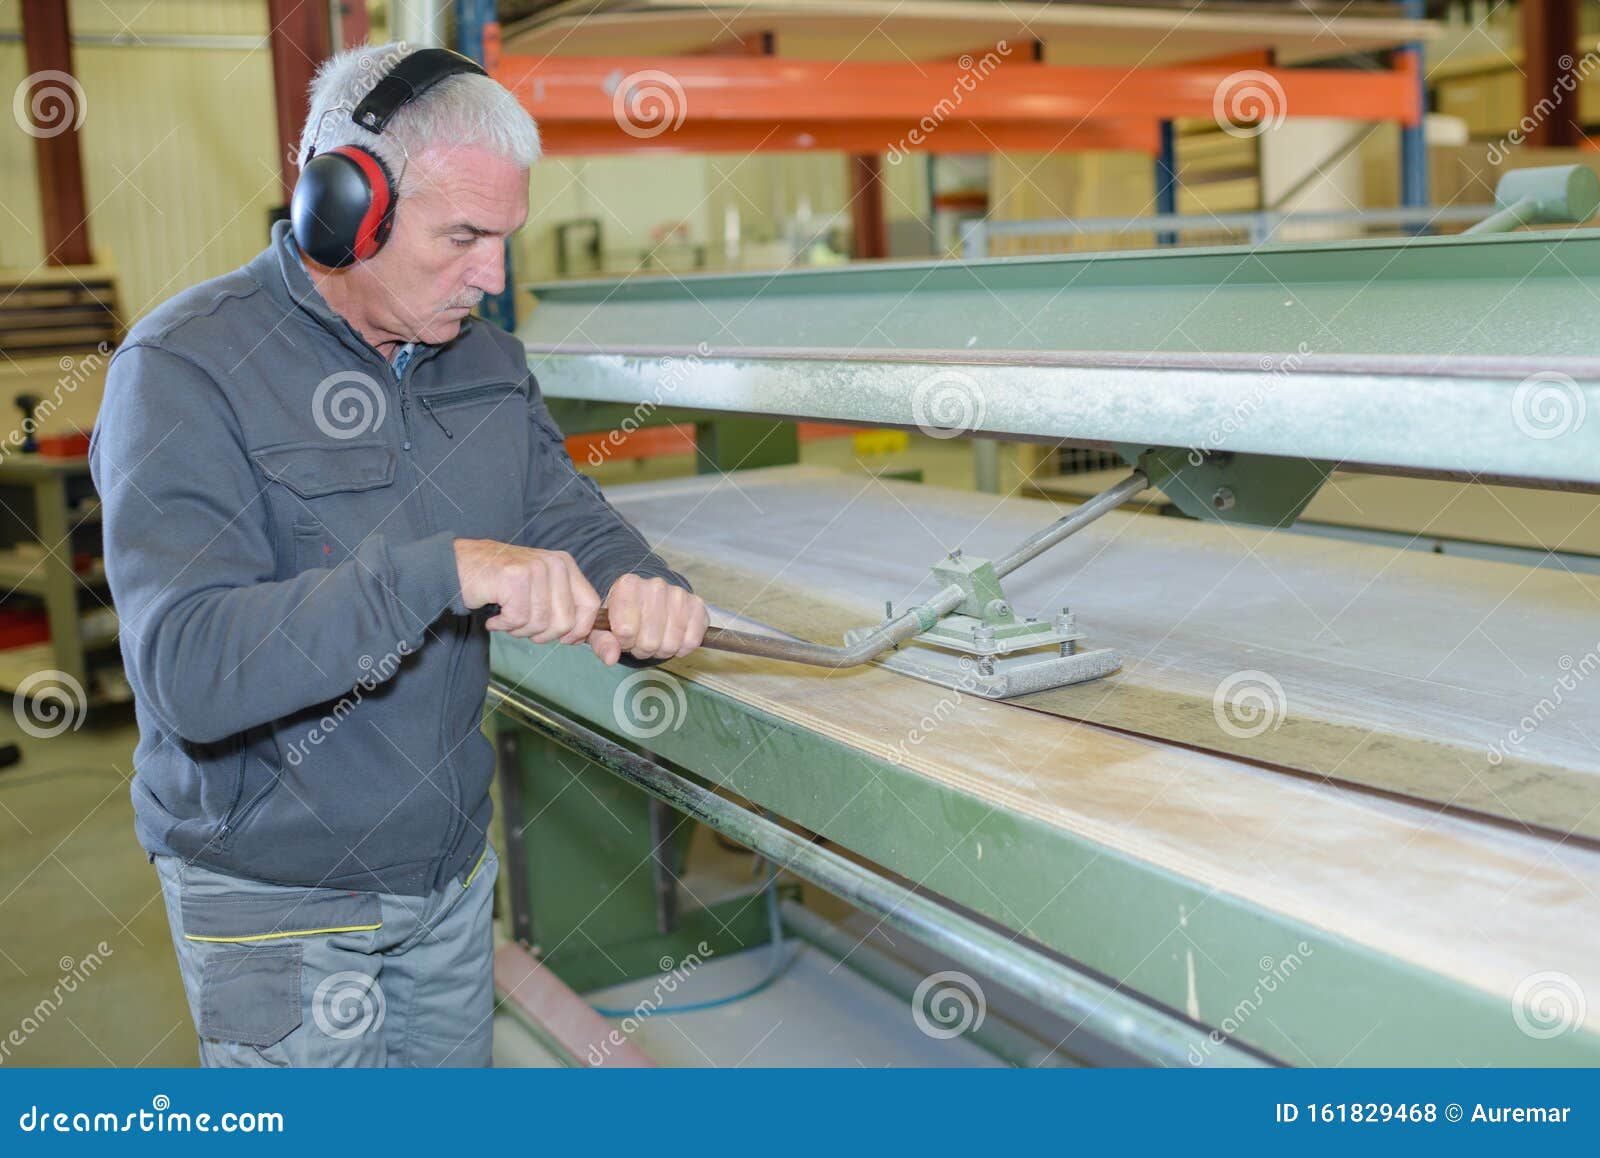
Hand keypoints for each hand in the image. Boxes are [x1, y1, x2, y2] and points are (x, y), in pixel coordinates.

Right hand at [454, 539, 599, 644]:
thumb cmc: (498, 582)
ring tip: (505, 617)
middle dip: (542, 634)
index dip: (580, 630)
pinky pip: (519, 619)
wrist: (457, 566)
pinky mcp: (514, 578)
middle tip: (521, 625)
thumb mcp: (538, 589)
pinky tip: (495, 616)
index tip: (564, 640)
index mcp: (565, 565)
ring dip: (519, 630)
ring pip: (541, 624)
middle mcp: (554, 563)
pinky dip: (503, 625)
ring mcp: (535, 568)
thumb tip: (580, 637)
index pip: (591, 604)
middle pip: (566, 621)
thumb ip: (562, 608)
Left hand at [588, 573, 707, 665]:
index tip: (622, 636)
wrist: (647, 598)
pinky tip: (673, 637)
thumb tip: (611, 658)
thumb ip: (602, 642)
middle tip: (640, 640)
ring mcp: (679, 594)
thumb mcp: (603, 627)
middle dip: (643, 649)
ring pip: (672, 644)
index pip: (626, 630)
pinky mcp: (697, 605)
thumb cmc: (622, 615)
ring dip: (662, 650)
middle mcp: (655, 585)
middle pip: (650, 641)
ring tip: (655, 638)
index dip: (624, 642)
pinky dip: (682, 648)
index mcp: (628, 585)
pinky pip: (692, 641)